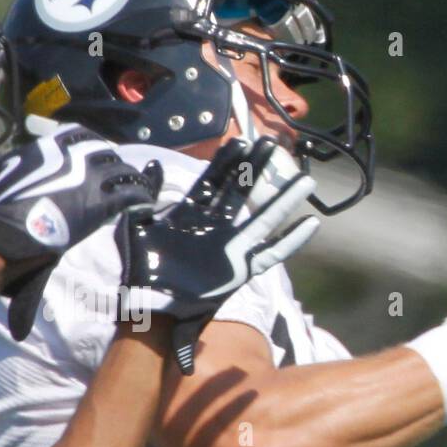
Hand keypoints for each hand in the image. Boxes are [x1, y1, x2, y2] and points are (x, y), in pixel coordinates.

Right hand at [0, 124, 158, 338]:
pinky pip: (130, 195)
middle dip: (112, 162)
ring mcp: (91, 179)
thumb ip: (15, 159)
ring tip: (137, 187)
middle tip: (117, 173)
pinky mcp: (101, 204)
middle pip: (105, 152)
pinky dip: (141, 197)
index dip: (90, 143)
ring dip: (130, 178)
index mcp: (51, 145)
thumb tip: (19, 158)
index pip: (79, 134)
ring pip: (122, 171)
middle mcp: (75, 156)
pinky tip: (145, 203)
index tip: (94, 153)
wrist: (3, 234)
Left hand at [118, 137, 319, 373]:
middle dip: (255, 170)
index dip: (226, 163)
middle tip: (271, 145)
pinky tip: (310, 225)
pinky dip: (290, 242)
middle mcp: (215, 228)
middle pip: (240, 193)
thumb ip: (144, 197)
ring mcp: (231, 248)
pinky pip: (271, 254)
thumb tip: (152, 165)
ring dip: (283, 201)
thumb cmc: (140, 269)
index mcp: (191, 216)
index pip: (213, 182)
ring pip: (263, 219)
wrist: (151, 304)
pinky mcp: (241, 269)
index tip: (241, 142)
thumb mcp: (136, 227)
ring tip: (306, 182)